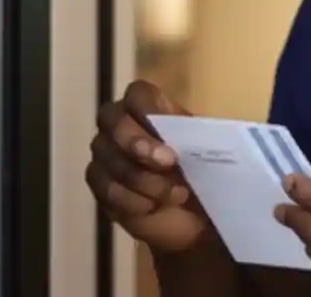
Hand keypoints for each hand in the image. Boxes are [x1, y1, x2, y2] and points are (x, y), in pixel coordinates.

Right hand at [85, 80, 207, 252]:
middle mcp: (121, 125)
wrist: (194, 217)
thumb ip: (202, 139)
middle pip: (114, 122)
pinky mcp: (100, 185)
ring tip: (177, 194)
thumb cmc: (203, 174)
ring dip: (146, 181)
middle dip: (139, 144)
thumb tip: (205, 132)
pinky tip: (153, 207)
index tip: (168, 130)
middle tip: (170, 163)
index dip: (146, 107)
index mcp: (152, 109)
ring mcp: (106, 154)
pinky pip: (107, 190)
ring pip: (111, 160)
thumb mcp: (210, 155)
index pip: (138, 94)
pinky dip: (133, 201)